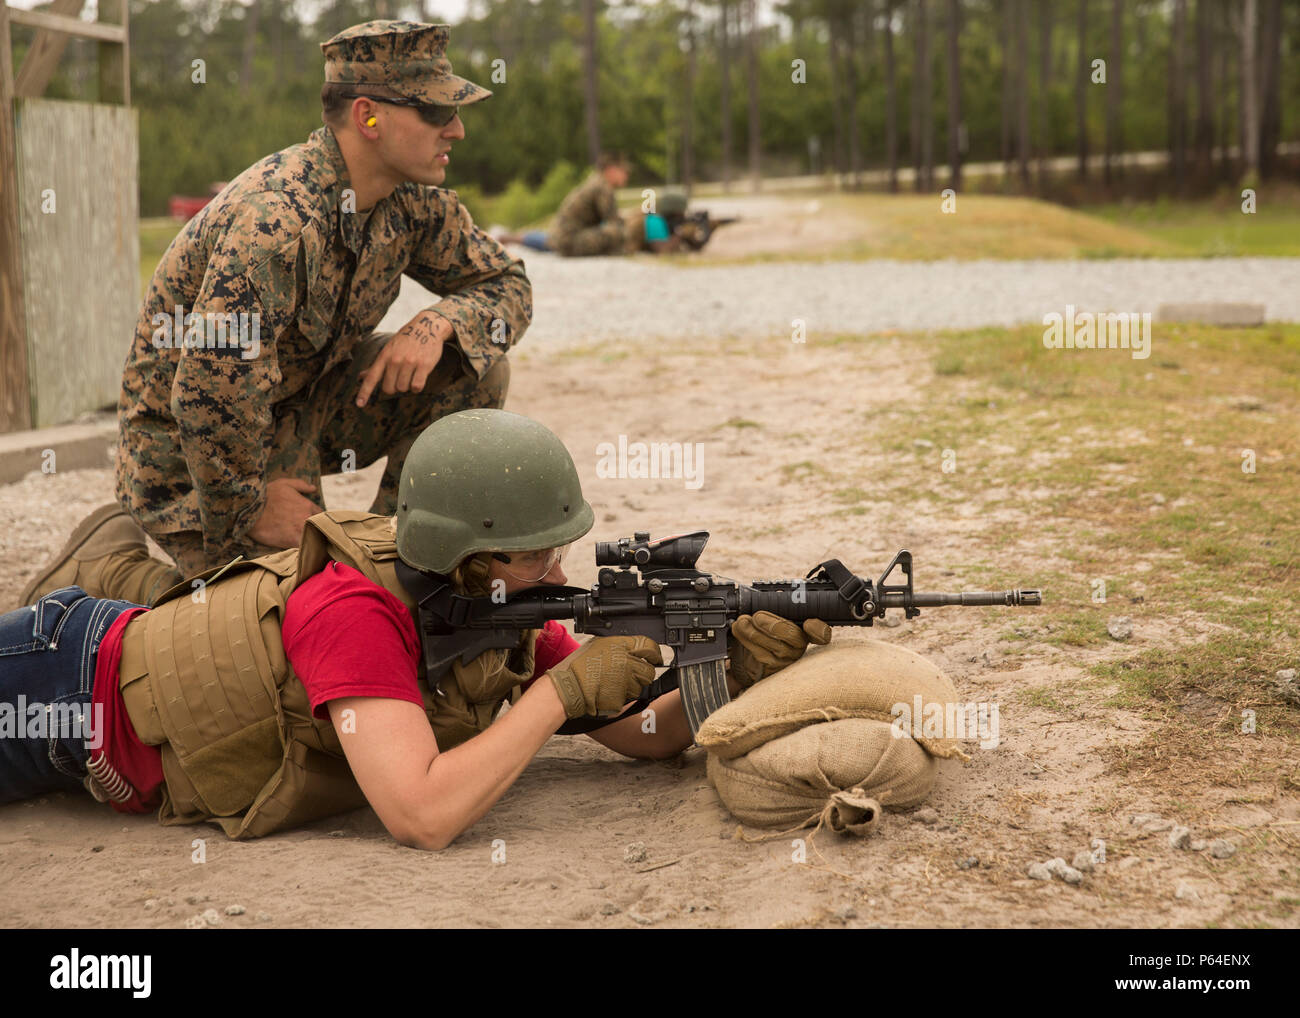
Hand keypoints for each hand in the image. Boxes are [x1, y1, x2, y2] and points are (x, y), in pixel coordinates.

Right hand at [247, 478, 318, 549]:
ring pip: (314, 538)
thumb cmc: (265, 496)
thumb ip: (300, 485)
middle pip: (319, 528)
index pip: (321, 515)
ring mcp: (301, 530)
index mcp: (307, 505)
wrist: (249, 511)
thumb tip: (313, 488)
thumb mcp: (283, 484)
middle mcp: (307, 518)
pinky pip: (304, 548)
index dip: (317, 519)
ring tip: (306, 543)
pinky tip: (301, 550)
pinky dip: (304, 549)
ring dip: (312, 541)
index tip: (311, 522)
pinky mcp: (292, 542)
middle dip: (316, 530)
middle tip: (310, 534)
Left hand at [356, 311, 451, 406]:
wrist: (427, 327)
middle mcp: (395, 360)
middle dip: (395, 387)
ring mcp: (409, 363)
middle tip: (401, 376)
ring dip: (407, 385)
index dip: (364, 392)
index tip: (359, 404)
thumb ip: (376, 366)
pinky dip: (417, 386)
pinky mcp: (423, 366)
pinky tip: (419, 376)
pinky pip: (417, 387)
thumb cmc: (405, 341)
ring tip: (411, 372)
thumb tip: (360, 377)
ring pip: (404, 389)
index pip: (372, 378)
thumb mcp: (388, 349)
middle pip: (389, 389)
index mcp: (384, 356)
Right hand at [547, 635, 662, 718]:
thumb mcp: (598, 644)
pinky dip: (623, 696)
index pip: (650, 646)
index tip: (656, 657)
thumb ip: (619, 645)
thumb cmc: (578, 666)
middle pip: (649, 670)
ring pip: (641, 685)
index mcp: (620, 646)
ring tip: (614, 683)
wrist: (568, 687)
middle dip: (644, 673)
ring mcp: (625, 682)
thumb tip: (634, 647)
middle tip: (632, 674)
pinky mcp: (622, 698)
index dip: (655, 653)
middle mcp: (626, 662)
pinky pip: (630, 698)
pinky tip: (610, 691)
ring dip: (633, 685)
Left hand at [727, 612, 831, 689]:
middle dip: (773, 625)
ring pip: (775, 647)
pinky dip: (746, 639)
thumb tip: (770, 597)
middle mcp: (799, 645)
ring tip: (742, 621)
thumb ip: (776, 605)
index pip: (821, 633)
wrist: (747, 652)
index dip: (819, 630)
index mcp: (804, 628)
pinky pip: (760, 655)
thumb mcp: (771, 613)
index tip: (808, 624)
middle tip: (757, 616)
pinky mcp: (772, 668)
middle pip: (794, 637)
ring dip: (754, 632)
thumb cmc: (764, 627)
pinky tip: (739, 630)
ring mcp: (787, 659)